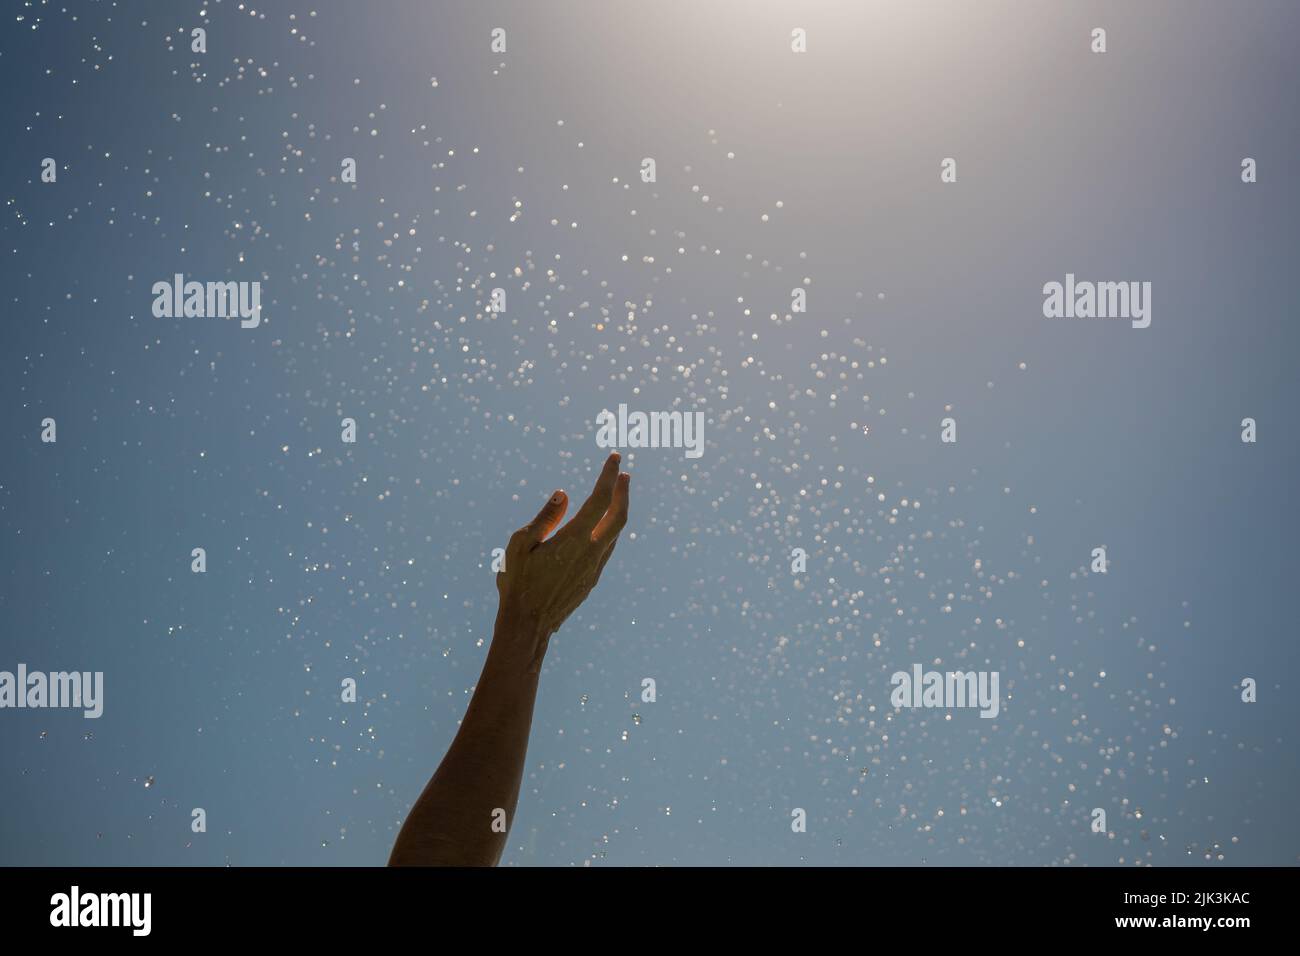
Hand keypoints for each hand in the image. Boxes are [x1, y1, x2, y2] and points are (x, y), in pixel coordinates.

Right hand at [494, 452, 629, 665]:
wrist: (528, 625)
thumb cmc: (518, 583)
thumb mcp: (520, 545)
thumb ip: (544, 518)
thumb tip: (563, 495)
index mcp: (575, 539)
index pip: (601, 499)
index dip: (609, 476)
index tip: (615, 458)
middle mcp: (592, 552)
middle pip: (619, 516)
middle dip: (623, 492)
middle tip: (624, 474)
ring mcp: (595, 568)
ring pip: (615, 534)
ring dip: (617, 512)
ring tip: (614, 496)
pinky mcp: (592, 580)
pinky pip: (606, 548)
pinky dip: (608, 530)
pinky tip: (601, 527)